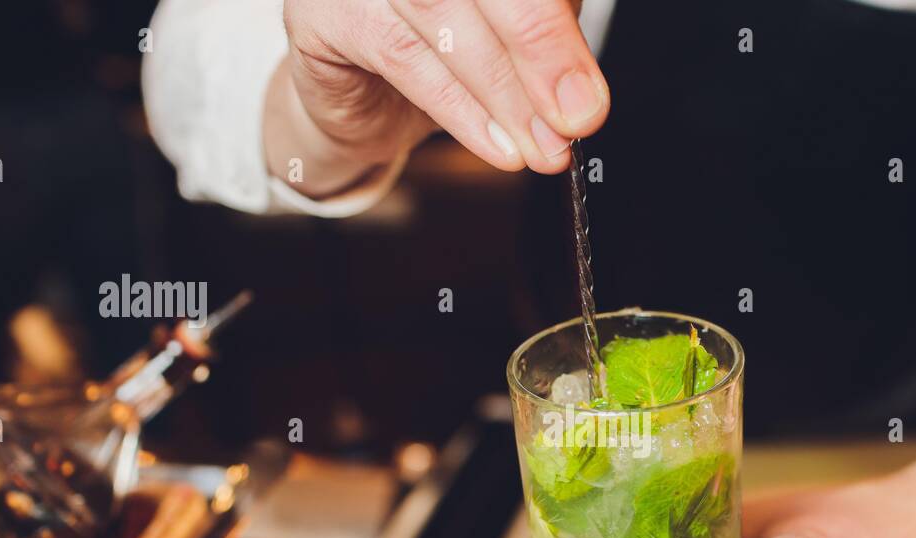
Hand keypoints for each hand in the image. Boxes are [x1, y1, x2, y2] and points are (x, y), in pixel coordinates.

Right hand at [267, 0, 609, 197]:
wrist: (360, 100)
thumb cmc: (437, 57)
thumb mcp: (507, 42)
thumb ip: (544, 42)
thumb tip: (579, 87)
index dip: (557, 28)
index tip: (588, 92)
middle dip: (538, 57)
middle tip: (573, 118)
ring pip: (444, 22)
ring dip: (503, 96)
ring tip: (538, 145)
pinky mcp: (327, 12)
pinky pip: (403, 58)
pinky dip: (459, 110)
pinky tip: (496, 144)